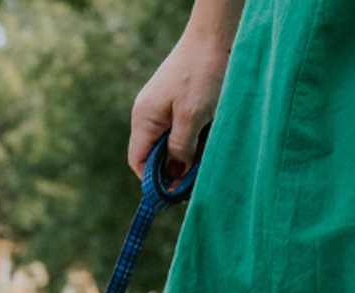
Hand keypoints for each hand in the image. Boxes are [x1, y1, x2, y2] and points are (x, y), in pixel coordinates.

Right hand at [128, 20, 233, 179]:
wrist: (216, 35)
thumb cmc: (203, 72)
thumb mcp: (193, 115)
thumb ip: (181, 148)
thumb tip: (174, 176)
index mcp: (144, 118)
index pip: (138, 162)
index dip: (153, 182)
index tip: (174, 195)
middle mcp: (148, 115)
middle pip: (153, 155)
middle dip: (173, 170)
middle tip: (196, 181)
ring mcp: (162, 108)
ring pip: (169, 144)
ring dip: (187, 154)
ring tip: (206, 158)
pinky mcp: (177, 102)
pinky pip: (180, 130)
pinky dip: (193, 139)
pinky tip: (208, 139)